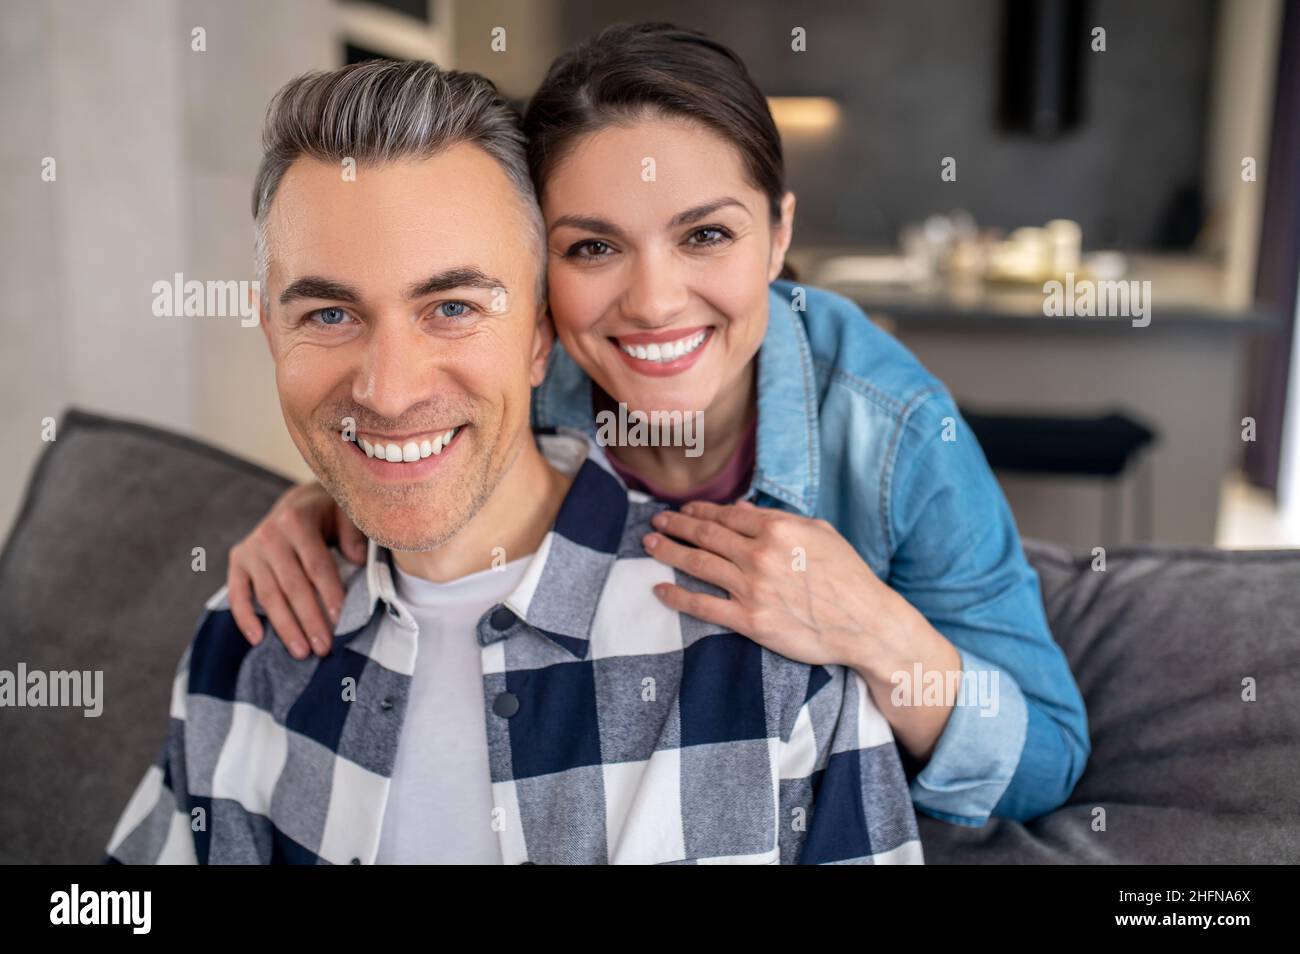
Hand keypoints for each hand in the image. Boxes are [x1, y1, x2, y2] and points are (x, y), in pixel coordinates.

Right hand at [227, 482, 365, 658]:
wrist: (298, 502)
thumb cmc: (329, 515)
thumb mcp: (346, 514)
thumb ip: (353, 535)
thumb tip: (358, 560)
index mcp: (298, 521)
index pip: (317, 566)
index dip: (329, 594)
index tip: (341, 622)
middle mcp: (270, 535)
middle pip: (293, 586)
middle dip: (309, 620)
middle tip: (324, 648)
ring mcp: (251, 549)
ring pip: (268, 595)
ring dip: (284, 626)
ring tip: (301, 652)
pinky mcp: (238, 560)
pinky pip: (237, 594)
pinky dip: (244, 618)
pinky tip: (258, 640)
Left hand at [641, 501, 920, 670]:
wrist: (865, 624)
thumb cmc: (848, 576)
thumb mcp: (820, 533)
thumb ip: (778, 519)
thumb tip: (742, 509)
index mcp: (777, 529)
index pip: (725, 515)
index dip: (698, 511)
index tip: (682, 511)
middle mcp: (759, 555)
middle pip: (704, 535)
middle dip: (674, 526)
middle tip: (655, 521)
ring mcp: (752, 588)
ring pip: (697, 564)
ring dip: (668, 552)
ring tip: (649, 544)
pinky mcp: (750, 621)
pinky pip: (703, 606)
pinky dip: (677, 597)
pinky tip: (659, 590)